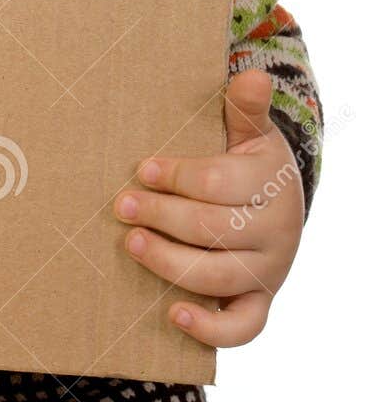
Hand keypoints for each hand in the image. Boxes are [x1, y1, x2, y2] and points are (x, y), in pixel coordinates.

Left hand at [113, 69, 303, 346]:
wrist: (280, 206)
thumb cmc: (250, 163)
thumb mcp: (251, 132)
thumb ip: (244, 106)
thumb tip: (249, 74)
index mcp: (271, 182)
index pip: (217, 184)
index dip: (176, 177)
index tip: (142, 170)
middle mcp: (276, 231)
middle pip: (213, 229)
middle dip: (162, 217)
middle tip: (122, 206)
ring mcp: (269, 270)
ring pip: (217, 276)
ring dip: (169, 262)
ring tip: (131, 244)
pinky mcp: (260, 301)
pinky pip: (243, 327)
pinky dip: (210, 327)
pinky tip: (172, 312)